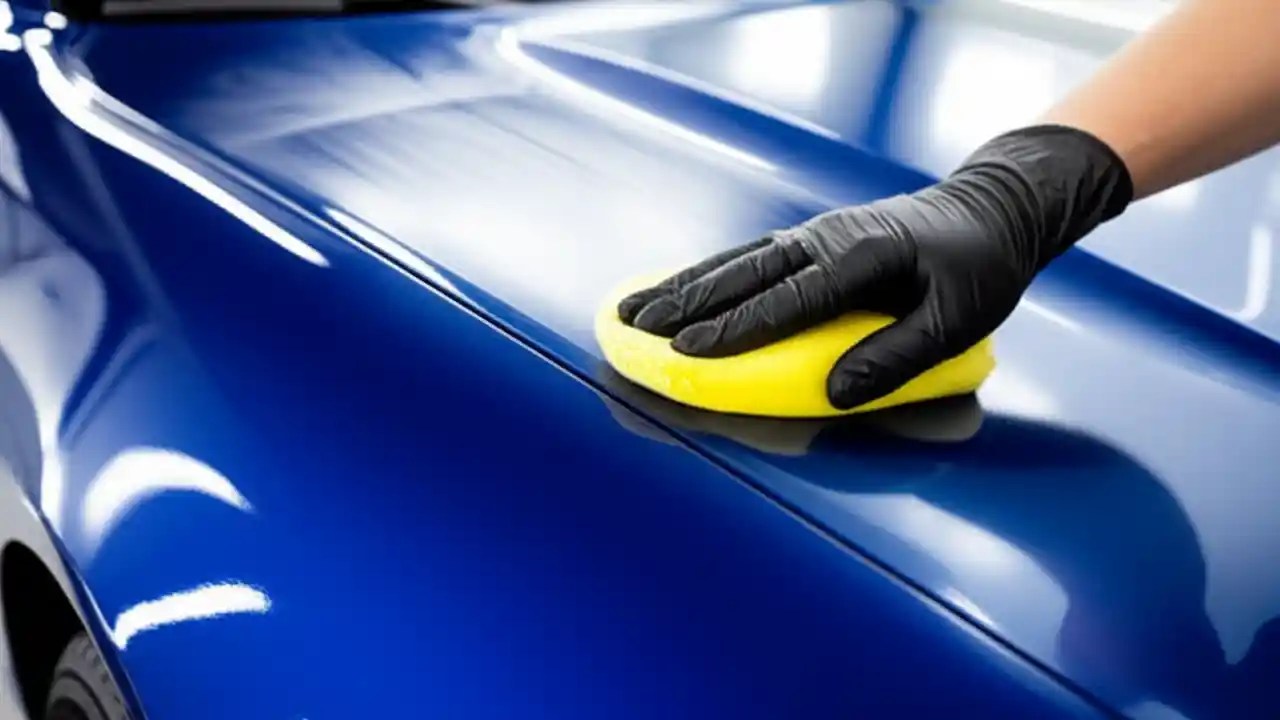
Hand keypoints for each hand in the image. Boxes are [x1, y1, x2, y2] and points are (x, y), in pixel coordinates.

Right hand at [619, 126, 1131, 408]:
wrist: (992, 209)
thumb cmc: (979, 269)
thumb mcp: (957, 320)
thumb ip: (897, 357)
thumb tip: (834, 393)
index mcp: (862, 256)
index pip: (787, 299)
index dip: (734, 328)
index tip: (685, 351)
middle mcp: (827, 238)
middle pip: (744, 274)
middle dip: (685, 304)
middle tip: (634, 329)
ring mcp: (816, 234)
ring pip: (736, 262)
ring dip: (682, 286)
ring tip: (631, 308)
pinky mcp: (812, 239)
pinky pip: (749, 257)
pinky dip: (707, 274)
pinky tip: (676, 290)